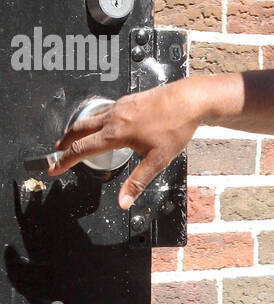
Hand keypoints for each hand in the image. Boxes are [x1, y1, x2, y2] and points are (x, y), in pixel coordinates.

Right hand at [47, 79, 206, 209]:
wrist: (189, 100)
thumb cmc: (175, 128)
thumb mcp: (157, 160)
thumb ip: (137, 181)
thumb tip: (123, 203)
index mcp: (116, 133)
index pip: (82, 148)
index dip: (65, 160)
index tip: (53, 167)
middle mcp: (113, 117)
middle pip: (79, 129)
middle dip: (64, 142)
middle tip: (56, 152)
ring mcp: (120, 106)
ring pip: (90, 118)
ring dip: (78, 130)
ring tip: (73, 139)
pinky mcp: (128, 100)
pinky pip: (104, 111)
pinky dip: (94, 121)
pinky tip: (101, 126)